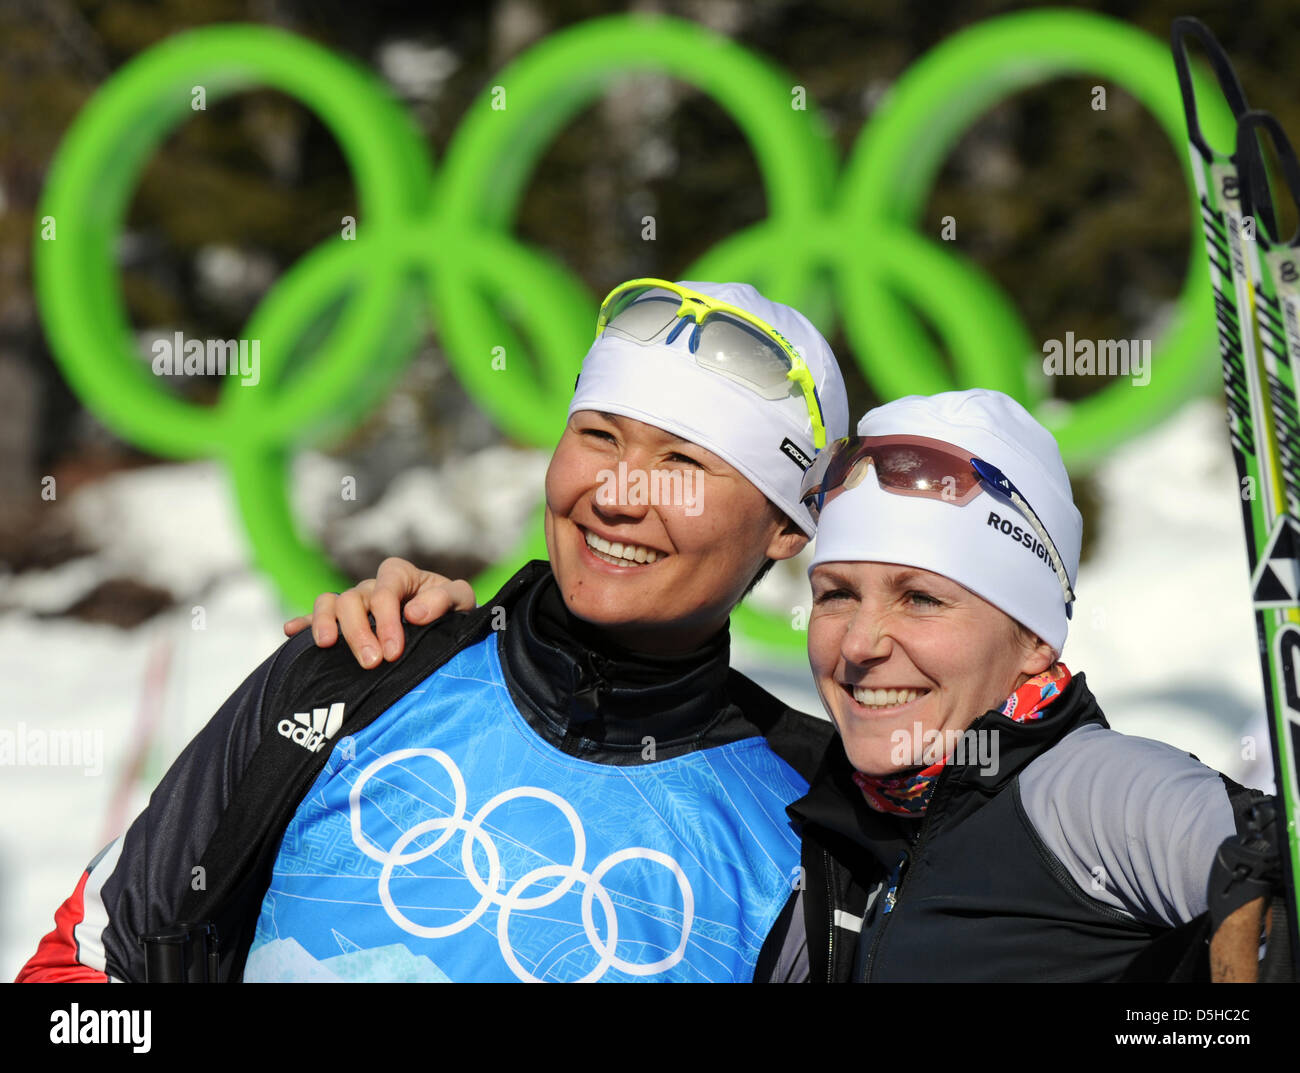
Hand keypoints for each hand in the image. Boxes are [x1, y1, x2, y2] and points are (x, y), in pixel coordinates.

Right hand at [282, 557, 476, 667]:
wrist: (444, 626)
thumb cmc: (452, 612)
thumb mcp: (460, 601)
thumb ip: (445, 598)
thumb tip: (413, 612)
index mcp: (399, 576)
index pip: (385, 591)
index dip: (387, 620)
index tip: (394, 651)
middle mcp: (372, 587)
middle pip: (353, 600)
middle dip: (359, 631)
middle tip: (371, 663)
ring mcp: (353, 604)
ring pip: (329, 603)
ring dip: (325, 623)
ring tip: (326, 646)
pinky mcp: (340, 622)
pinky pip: (314, 616)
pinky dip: (302, 623)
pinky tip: (290, 632)